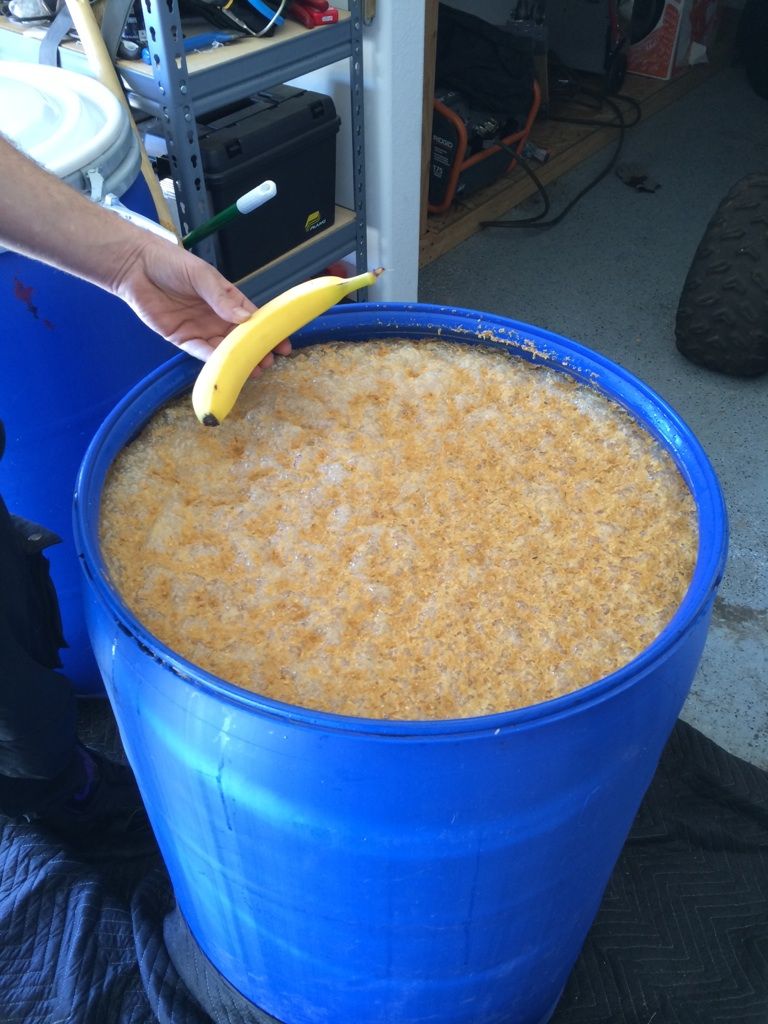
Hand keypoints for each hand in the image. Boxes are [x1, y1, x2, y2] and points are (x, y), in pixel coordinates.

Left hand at [111, 233, 291, 367]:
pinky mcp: (182, 338)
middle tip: (269, 361)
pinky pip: (200, 352)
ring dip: (238, 360)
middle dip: (256, 351)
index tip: (283, 343)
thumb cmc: (170, 263)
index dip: (268, 331)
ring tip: (255, 370)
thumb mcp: (201, 275)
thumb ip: (222, 297)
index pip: (252, 318)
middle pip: (241, 339)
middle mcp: (216, 316)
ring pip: (224, 349)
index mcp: (226, 298)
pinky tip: (227, 367)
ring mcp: (200, 329)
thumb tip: (246, 318)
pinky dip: (213, 361)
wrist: (135, 266)